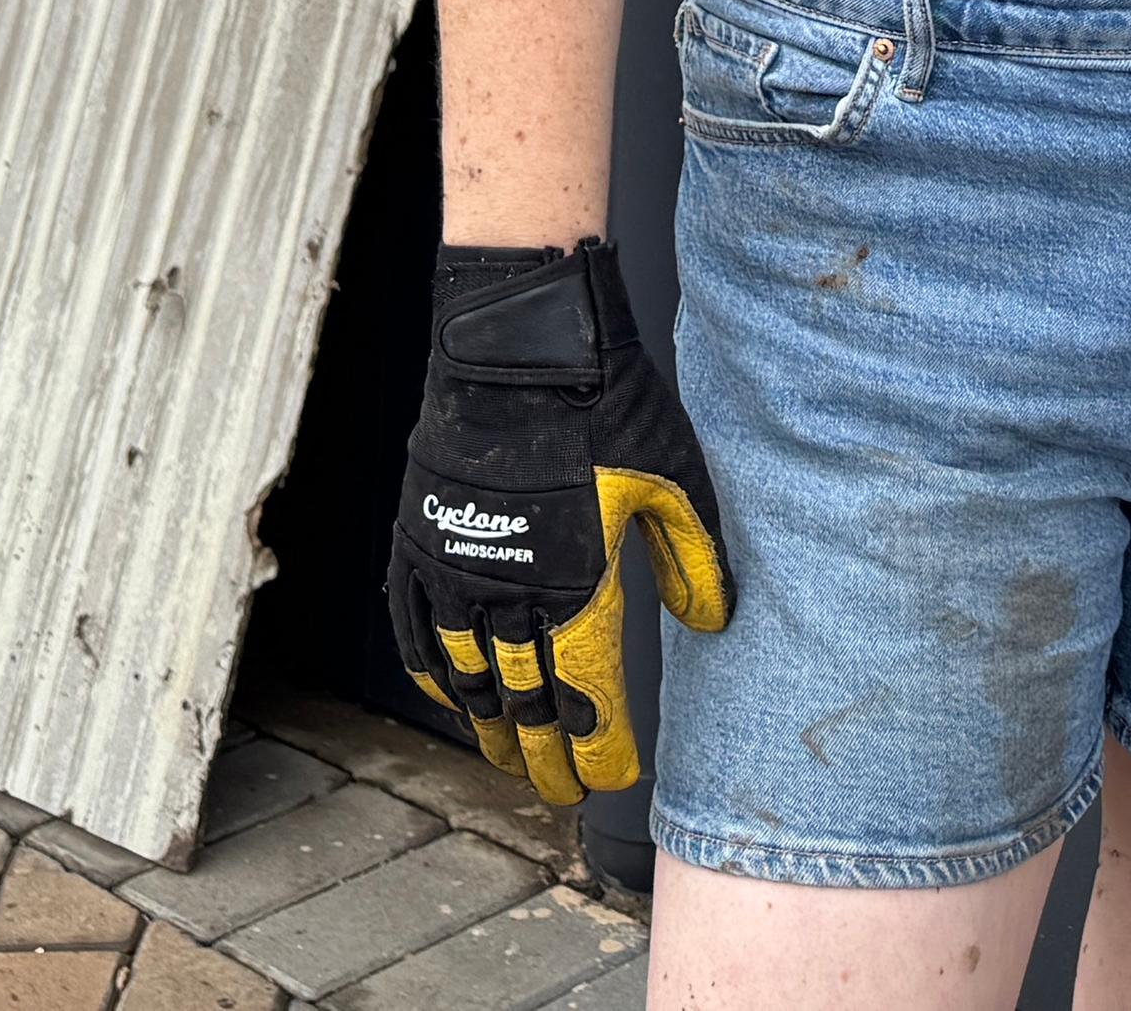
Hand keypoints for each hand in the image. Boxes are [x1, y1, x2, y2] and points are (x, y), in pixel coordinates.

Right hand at [387, 239, 733, 805]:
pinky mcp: (420, 536)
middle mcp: (512, 591)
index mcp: (580, 584)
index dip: (599, 747)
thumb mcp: (673, 477)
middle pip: (525, 703)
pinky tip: (446, 691)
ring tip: (504, 755)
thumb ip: (693, 558)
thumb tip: (712, 622)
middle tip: (558, 790)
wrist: (519, 340)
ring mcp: (458, 566)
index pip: (588, 697)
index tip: (612, 777)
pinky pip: (417, 626)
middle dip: (545, 756)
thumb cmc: (604, 402)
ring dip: (489, 725)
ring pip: (468, 676)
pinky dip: (432, 669)